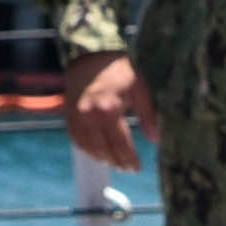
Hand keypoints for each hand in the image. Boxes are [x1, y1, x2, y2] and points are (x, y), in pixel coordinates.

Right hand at [64, 51, 160, 168]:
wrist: (91, 56)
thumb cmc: (119, 71)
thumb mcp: (139, 89)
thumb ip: (148, 115)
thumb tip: (156, 139)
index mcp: (109, 109)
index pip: (121, 144)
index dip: (129, 159)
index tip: (137, 168)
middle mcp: (90, 116)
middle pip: (104, 149)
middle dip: (117, 162)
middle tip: (127, 169)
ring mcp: (77, 116)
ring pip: (89, 147)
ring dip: (102, 158)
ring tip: (114, 163)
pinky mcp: (69, 115)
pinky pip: (77, 139)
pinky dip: (87, 149)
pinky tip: (97, 153)